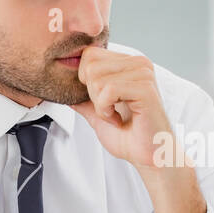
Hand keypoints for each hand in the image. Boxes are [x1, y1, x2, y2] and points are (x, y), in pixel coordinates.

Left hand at [71, 47, 172, 167]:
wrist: (149, 158)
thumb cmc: (128, 137)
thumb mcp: (98, 114)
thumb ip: (83, 100)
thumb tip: (64, 89)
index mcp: (129, 63)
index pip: (90, 55)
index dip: (86, 82)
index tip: (104, 103)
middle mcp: (139, 63)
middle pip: (90, 65)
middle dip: (92, 95)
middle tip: (110, 111)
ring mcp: (143, 74)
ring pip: (96, 78)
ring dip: (99, 105)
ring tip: (115, 116)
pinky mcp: (145, 88)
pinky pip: (108, 91)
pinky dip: (106, 111)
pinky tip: (118, 120)